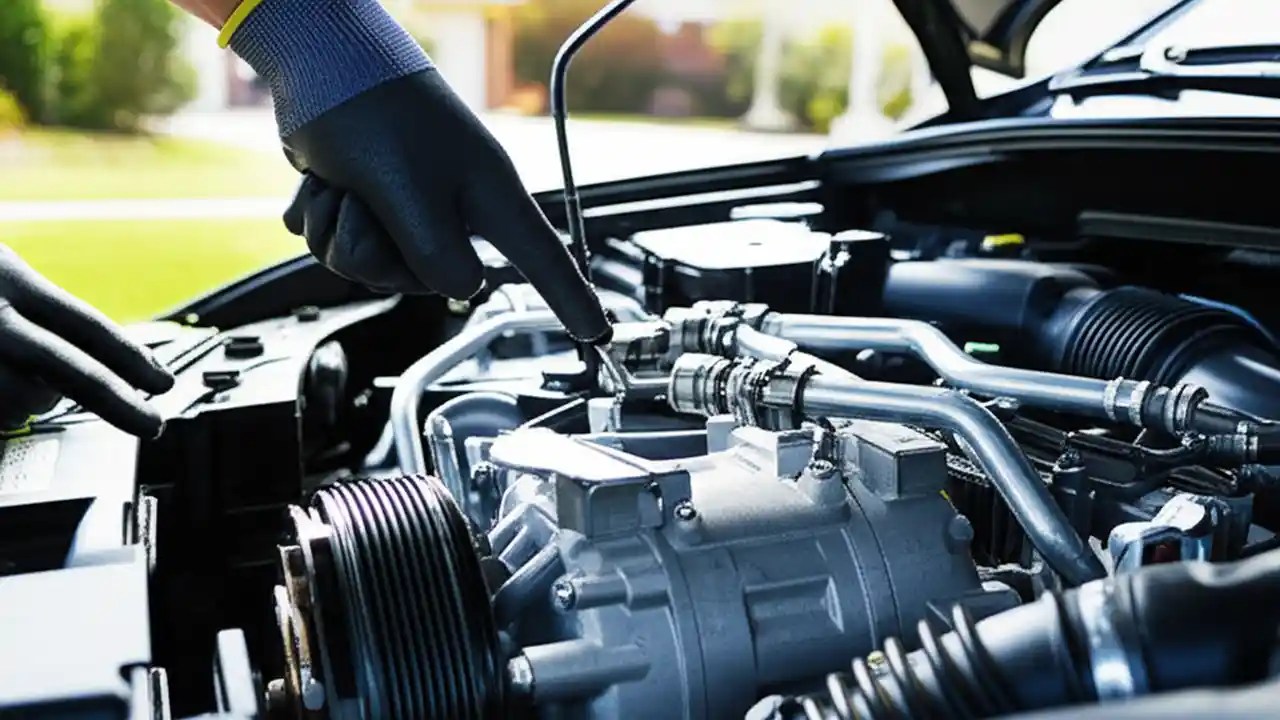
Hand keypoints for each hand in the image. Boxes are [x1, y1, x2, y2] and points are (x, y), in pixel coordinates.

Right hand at [0, 245, 173, 437]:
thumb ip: (37, 311)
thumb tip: (101, 358)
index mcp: (10, 279)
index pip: (85, 323)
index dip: (131, 356)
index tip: (165, 381)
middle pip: (68, 369)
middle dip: (117, 402)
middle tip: (152, 424)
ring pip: (25, 402)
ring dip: (29, 402)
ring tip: (7, 377)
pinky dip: (0, 408)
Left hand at [281, 70, 609, 342]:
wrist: (317, 59)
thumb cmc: (374, 110)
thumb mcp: (411, 192)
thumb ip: (437, 256)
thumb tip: (458, 290)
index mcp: (486, 198)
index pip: (543, 261)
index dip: (571, 300)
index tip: (594, 332)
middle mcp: (453, 204)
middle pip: (423, 278)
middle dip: (374, 253)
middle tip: (364, 207)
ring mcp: (408, 202)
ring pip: (371, 263)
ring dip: (339, 231)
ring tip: (340, 186)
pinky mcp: (367, 197)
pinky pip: (338, 241)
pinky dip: (320, 216)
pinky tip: (322, 181)